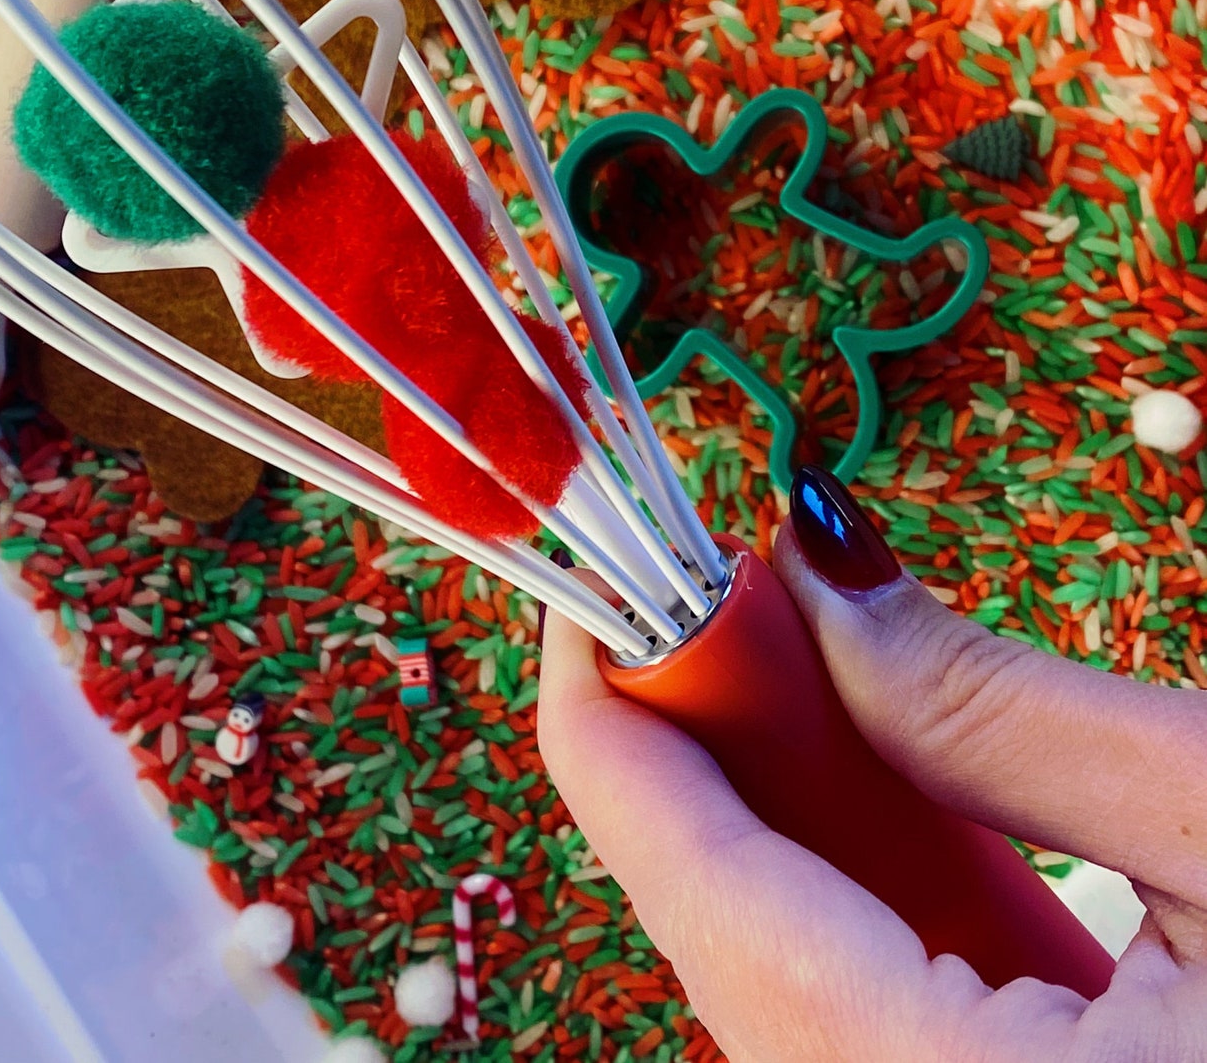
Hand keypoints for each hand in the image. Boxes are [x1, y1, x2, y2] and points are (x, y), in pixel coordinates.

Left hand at [537, 511, 1206, 1061]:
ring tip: (801, 660)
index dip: (619, 719)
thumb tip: (809, 572)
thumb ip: (994, 708)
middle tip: (721, 586)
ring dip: (791, 819)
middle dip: (713, 751)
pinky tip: (895, 788)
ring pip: (802, 993)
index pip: (706, 898)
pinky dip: (872, 901)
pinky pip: (882, 1033)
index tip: (594, 576)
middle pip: (740, 948)